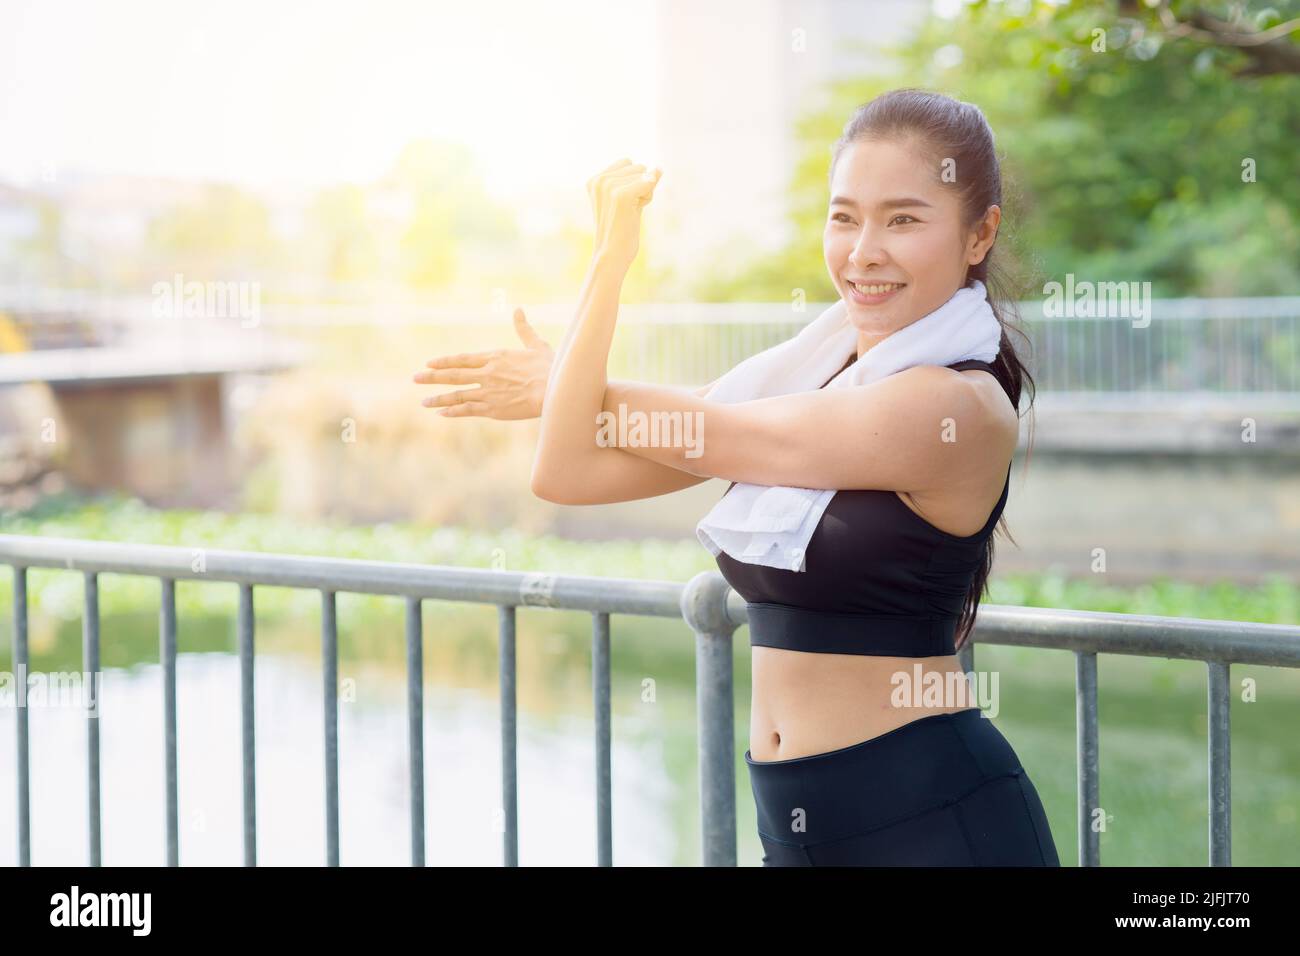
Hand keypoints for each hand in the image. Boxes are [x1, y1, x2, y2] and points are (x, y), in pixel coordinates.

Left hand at [414, 307, 553, 419]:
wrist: (554, 390)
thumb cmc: (549, 368)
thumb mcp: (536, 344)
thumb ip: (524, 328)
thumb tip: (518, 309)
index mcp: (495, 357)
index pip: (462, 359)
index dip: (444, 361)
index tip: (429, 363)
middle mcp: (487, 373)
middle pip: (453, 375)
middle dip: (432, 377)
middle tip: (415, 378)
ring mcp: (488, 392)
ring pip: (456, 395)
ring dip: (438, 398)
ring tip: (423, 402)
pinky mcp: (493, 409)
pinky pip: (468, 410)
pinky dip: (453, 411)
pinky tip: (441, 413)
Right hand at [587, 158, 661, 272]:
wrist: (612, 255)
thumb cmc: (621, 231)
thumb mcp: (629, 200)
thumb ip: (640, 181)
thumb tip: (659, 168)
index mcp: (594, 180)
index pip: (628, 163)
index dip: (633, 182)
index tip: (623, 204)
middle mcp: (598, 180)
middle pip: (638, 167)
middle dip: (640, 187)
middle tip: (627, 210)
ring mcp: (608, 187)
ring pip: (645, 175)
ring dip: (645, 194)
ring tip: (629, 213)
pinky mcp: (620, 195)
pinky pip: (649, 183)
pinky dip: (647, 198)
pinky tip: (635, 212)